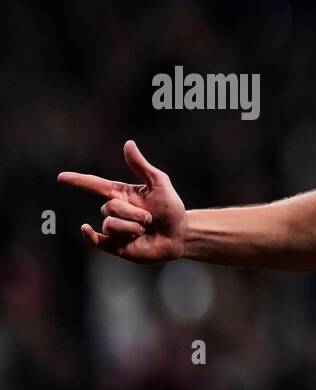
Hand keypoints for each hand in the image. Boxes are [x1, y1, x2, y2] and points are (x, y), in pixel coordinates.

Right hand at [57, 140, 187, 264]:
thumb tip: (128, 143)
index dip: (79, 181)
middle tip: (150, 218)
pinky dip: (90, 236)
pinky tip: (86, 229)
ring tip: (145, 229)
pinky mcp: (115, 246)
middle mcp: (115, 211)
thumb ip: (141, 166)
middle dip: (132, 212)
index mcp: (122, 194)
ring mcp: (115, 229)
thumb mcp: (159, 184)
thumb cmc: (172, 209)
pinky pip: (96, 240)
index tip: (62, 177)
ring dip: (131, 226)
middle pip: (109, 207)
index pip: (95, 185)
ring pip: (109, 224)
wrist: (180, 236)